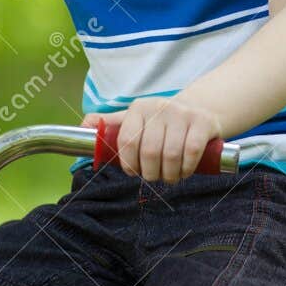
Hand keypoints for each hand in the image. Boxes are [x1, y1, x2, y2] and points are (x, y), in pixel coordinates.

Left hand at [86, 97, 222, 183]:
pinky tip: (184, 172)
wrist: (198, 110)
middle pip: (149, 151)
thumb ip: (109, 124)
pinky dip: (186, 168)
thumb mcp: (133, 119)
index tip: (132, 172)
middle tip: (153, 178)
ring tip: (169, 178)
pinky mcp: (202, 122)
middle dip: (149, 172)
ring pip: (170, 154)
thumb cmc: (159, 122)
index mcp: (138, 108)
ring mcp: (182, 113)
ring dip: (169, 175)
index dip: (128, 163)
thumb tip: (83, 127)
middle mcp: (159, 107)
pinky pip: (191, 151)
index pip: (127, 140)